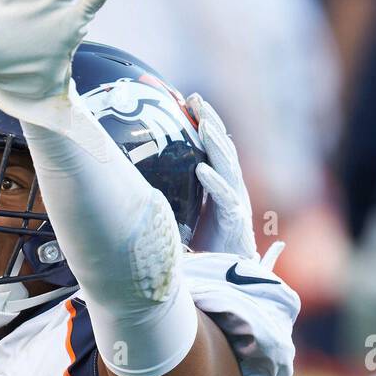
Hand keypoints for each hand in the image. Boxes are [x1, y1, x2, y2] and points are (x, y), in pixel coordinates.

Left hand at [189, 93, 260, 260]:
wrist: (228, 276)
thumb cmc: (206, 246)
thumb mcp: (186, 214)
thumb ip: (174, 195)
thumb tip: (140, 181)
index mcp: (220, 184)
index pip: (212, 146)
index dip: (203, 123)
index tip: (187, 100)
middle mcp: (231, 188)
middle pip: (222, 147)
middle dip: (210, 121)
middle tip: (195, 99)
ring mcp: (236, 202)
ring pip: (227, 165)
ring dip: (215, 143)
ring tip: (203, 122)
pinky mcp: (236, 221)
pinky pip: (225, 198)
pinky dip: (214, 183)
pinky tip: (202, 169)